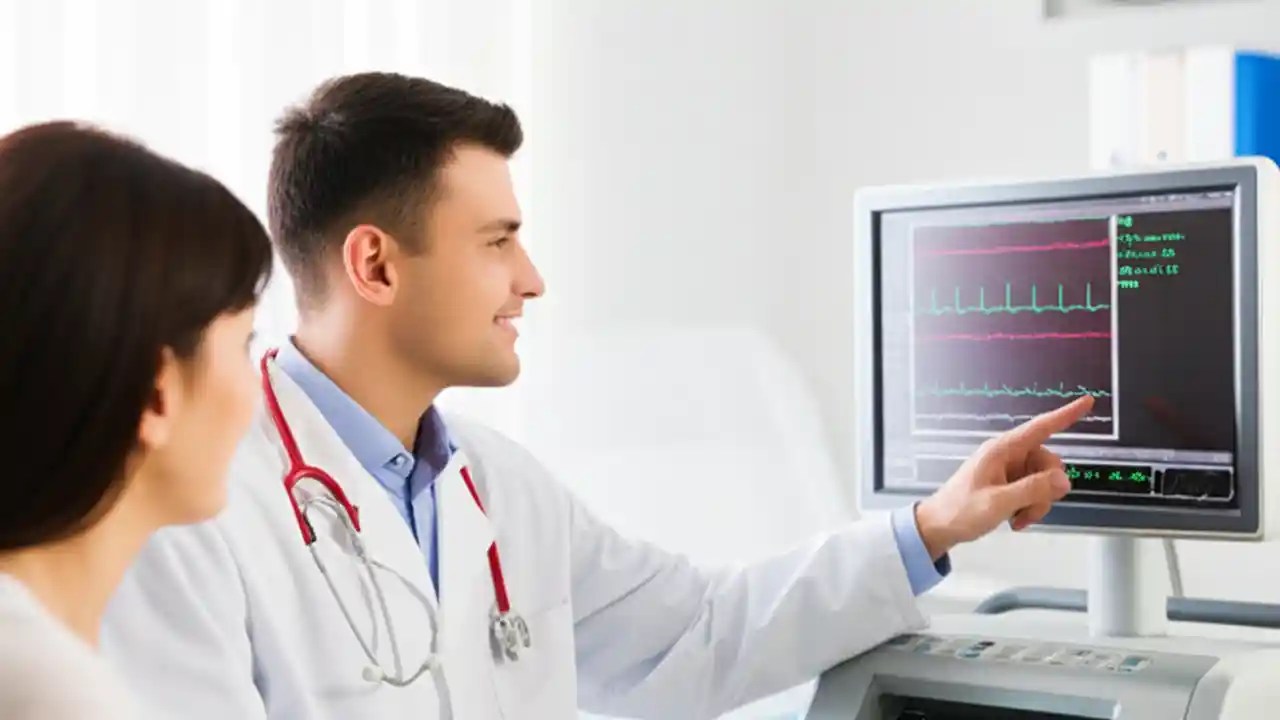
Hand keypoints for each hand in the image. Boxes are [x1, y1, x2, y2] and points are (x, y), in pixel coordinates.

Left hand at [914, 396, 1094, 560]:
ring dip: (1038, 503)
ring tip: (1017, 518)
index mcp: (1002, 450)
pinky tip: (1016, 520)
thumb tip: (1063, 480)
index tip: (1087, 401)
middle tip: (1027, 509)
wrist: (940, 527)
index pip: (1041, 427)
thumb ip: (1032, 490)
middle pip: (1050, 463)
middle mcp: (1009, 455)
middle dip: (1047, 489)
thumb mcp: (997, 503)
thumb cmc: (960, 511)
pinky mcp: (1011, 484)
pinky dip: (1031, 508)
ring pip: (1046, 481)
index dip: (1066, 414)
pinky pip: (1036, 492)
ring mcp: (1010, 470)